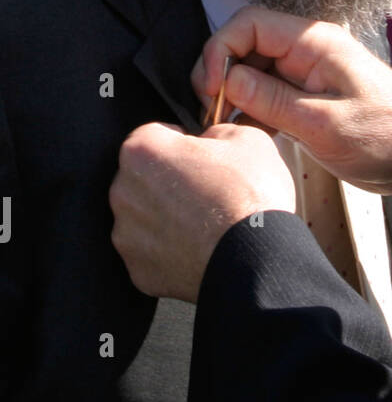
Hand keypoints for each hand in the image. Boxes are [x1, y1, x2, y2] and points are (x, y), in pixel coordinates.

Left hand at [110, 122, 296, 301]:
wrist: (258, 257)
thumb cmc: (250, 197)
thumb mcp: (248, 139)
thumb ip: (217, 131)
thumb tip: (210, 141)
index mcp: (143, 151)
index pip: (153, 134)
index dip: (181, 141)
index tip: (200, 154)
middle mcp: (123, 191)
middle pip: (144, 178)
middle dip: (170, 180)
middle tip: (208, 189)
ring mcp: (127, 235)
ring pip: (145, 217)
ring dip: (168, 216)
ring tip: (207, 222)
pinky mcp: (138, 270)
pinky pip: (152, 253)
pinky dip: (171, 249)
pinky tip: (200, 246)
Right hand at [190, 7, 391, 207]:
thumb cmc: (387, 136)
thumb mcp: (322, 124)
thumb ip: (271, 101)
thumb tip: (227, 81)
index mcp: (314, 43)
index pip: (248, 23)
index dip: (220, 50)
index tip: (210, 88)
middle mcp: (308, 52)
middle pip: (245, 46)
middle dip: (221, 76)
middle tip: (213, 114)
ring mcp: (307, 74)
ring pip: (252, 73)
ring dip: (234, 98)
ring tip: (225, 130)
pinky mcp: (308, 98)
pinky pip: (268, 95)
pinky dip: (252, 113)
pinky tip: (246, 137)